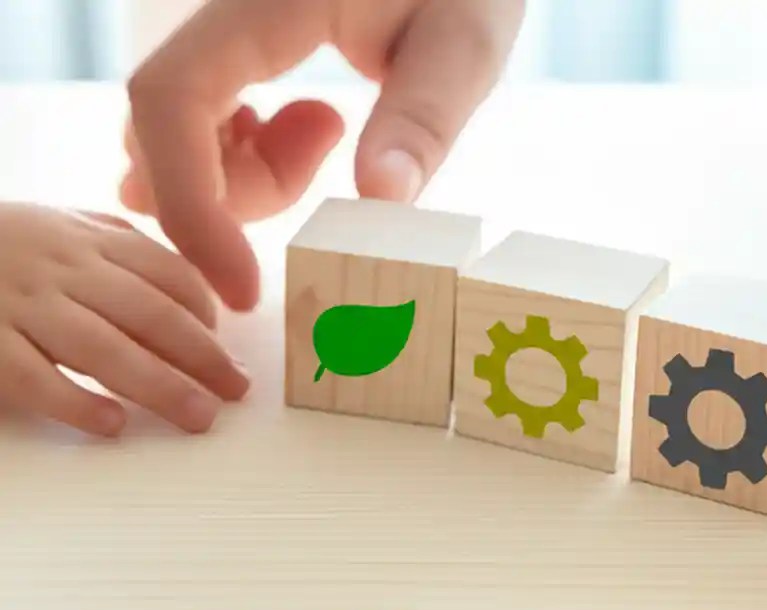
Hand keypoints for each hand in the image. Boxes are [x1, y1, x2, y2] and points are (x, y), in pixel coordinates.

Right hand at [0, 203, 248, 435]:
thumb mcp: (56, 225)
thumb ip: (118, 244)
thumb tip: (194, 283)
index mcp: (85, 240)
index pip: (167, 275)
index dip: (206, 315)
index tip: (228, 348)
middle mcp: (60, 269)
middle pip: (150, 314)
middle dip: (203, 356)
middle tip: (236, 391)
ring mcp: (19, 305)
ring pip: (105, 348)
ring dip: (161, 385)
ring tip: (199, 416)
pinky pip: (33, 377)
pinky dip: (76, 402)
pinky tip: (112, 424)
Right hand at [122, 0, 525, 310]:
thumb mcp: (467, 39)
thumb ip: (423, 117)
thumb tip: (381, 201)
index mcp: (265, 0)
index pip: (172, 99)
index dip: (189, 205)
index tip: (242, 290)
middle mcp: (225, 9)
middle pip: (164, 124)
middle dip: (232, 190)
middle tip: (326, 166)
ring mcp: (226, 27)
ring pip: (182, 127)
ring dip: (246, 172)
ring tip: (330, 132)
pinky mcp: (239, 43)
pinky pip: (208, 114)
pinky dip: (249, 153)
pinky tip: (313, 130)